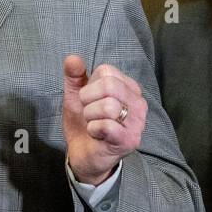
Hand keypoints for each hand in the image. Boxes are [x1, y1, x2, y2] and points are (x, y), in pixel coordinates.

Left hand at [63, 56, 146, 184]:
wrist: (83, 154)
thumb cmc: (84, 123)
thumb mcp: (75, 96)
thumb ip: (74, 76)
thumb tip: (72, 58)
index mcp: (128, 87)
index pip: (106, 71)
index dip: (89, 86)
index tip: (89, 101)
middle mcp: (138, 102)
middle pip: (109, 86)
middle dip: (88, 100)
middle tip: (89, 113)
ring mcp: (137, 122)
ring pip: (108, 106)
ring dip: (90, 117)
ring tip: (93, 124)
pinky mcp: (130, 140)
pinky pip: (106, 126)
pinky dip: (93, 129)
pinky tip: (97, 135)